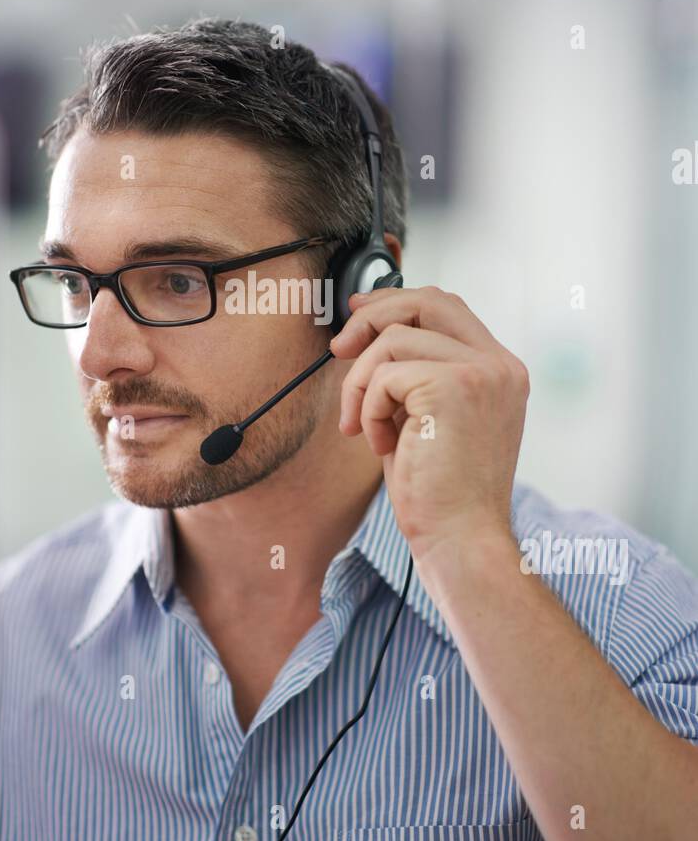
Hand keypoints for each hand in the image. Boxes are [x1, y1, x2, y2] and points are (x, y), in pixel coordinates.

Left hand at [330, 286, 528, 571]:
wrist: (460, 540)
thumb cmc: (440, 492)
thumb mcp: (432, 419)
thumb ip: (418, 374)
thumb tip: (368, 330)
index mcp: (501, 371)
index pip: (448, 307)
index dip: (397, 302)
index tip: (358, 314)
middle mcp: (499, 365)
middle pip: (427, 301)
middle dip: (372, 317)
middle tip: (339, 350)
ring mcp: (481, 373)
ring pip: (393, 340)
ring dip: (362, 384)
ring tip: (366, 428)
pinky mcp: (452, 387)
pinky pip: (384, 375)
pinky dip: (368, 408)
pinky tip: (382, 444)